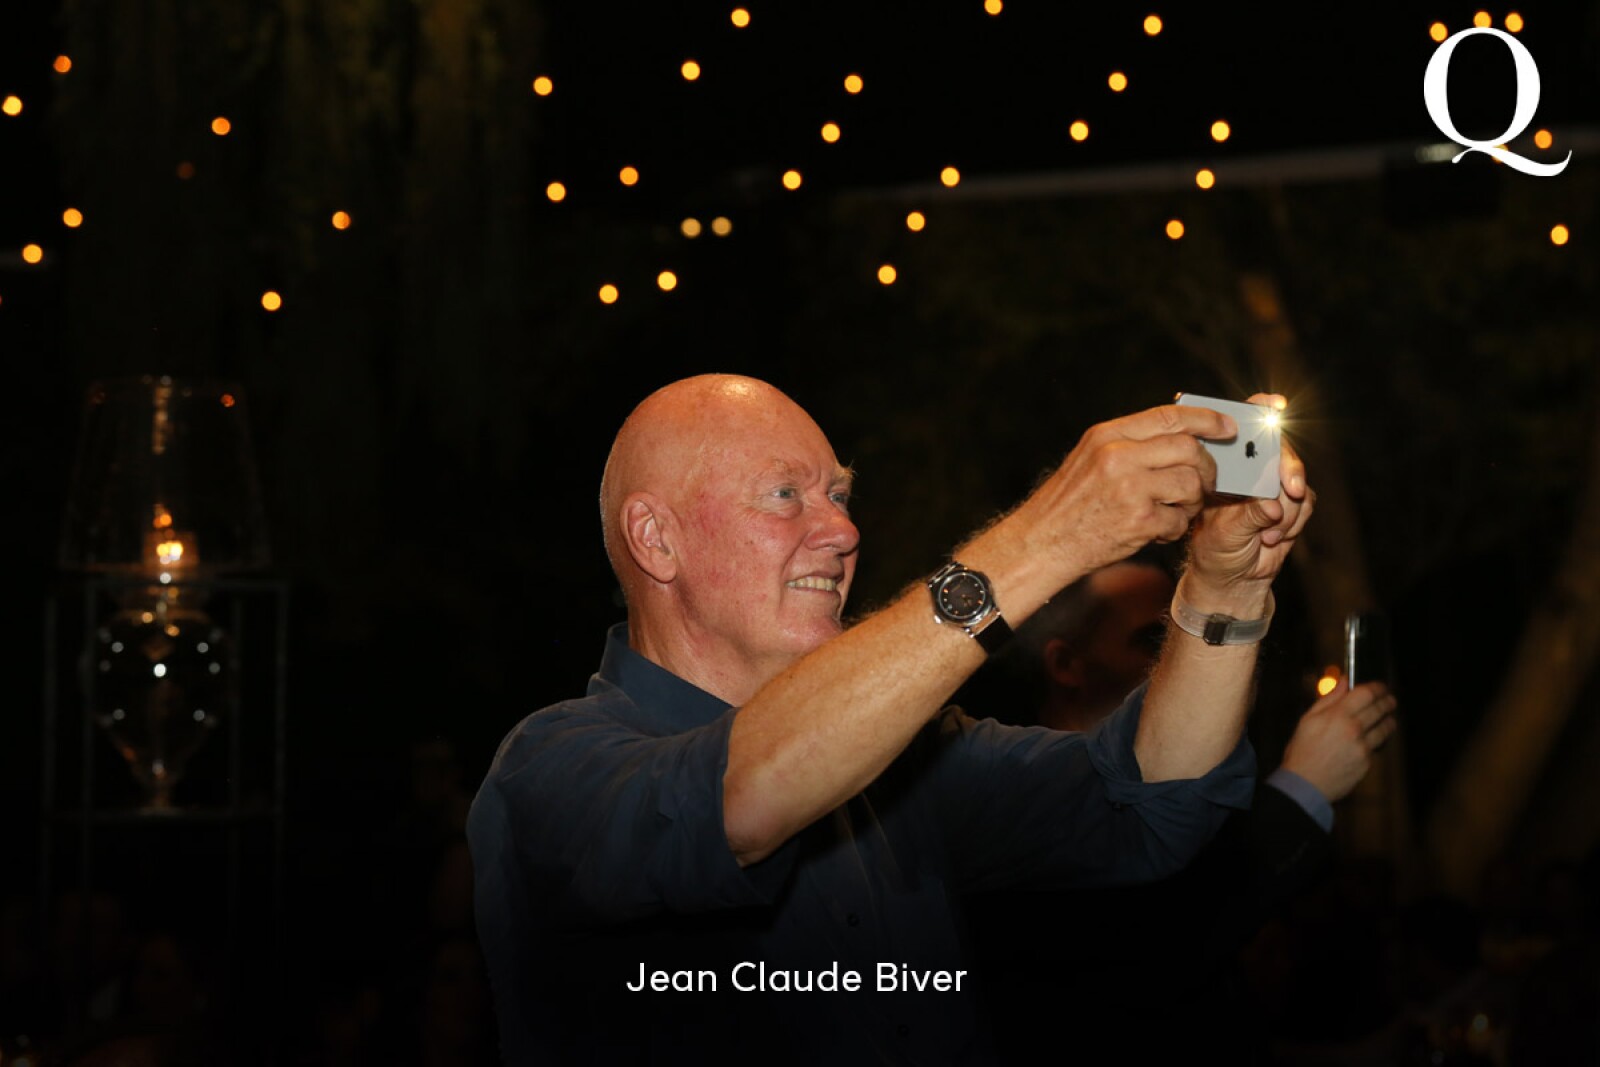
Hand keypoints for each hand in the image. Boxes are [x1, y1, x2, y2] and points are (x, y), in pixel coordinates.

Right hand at [1019, 404, 1230, 578]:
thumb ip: (1128, 444)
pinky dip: (1174, 529)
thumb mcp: (1089, 459)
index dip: (1205, 419)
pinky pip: (1179, 521)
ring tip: (1175, 511)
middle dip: (1206, 468)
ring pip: (1191, 485)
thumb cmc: (1067, 504)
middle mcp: (1118, 457)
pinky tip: (1157, 530)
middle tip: (1205, 482)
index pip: (1168, 416)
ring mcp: (1129, 489)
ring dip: (1192, 502)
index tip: (1227, 426)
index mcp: (1106, 436)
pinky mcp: (1138, 522)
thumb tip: (1180, 435)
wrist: (1041, 544)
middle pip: (1189, 449)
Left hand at [1185, 393, 1313, 596]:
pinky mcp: (1291, 501)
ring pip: (1295, 480)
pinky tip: (1271, 538)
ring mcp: (1271, 484)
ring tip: (1263, 535)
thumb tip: (1272, 505)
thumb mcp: (1223, 533)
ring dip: (1287, 510)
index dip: (1259, 411)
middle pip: (1278, 449)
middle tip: (1291, 488)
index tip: (1275, 406)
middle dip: (1287, 468)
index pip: (1240, 427)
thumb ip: (1246, 515)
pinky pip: (1305, 501)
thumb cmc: (1215, 550)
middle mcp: (1248, 470)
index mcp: (1222, 467)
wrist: (1233, 578)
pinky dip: (1293, 522)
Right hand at [1280, 680, 1397, 802]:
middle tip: (1389, 700)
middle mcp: (1353, 729)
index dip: (1377, 687)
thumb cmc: (1302, 750)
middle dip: (1388, 702)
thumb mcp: (1308, 719)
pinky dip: (1376, 741)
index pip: (1366, 693)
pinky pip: (1376, 746)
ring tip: (1387, 718)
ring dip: (1388, 720)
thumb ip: (1329, 699)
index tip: (1380, 687)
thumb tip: (1344, 682)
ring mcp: (1363, 747)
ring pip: (1385, 728)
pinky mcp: (1367, 762)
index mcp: (1337, 715)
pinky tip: (1370, 740)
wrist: (1305, 784)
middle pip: (1380, 709)